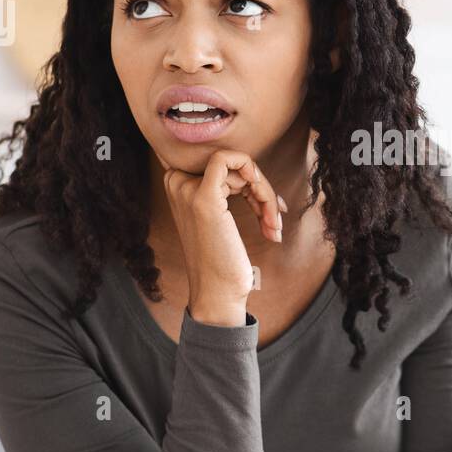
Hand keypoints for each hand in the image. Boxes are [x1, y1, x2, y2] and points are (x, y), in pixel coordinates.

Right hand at [158, 149, 285, 326]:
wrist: (218, 292)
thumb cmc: (223, 260)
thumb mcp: (222, 217)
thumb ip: (228, 189)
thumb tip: (253, 169)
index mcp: (178, 185)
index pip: (222, 163)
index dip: (248, 181)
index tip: (264, 207)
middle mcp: (176, 183)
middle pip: (233, 164)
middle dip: (261, 189)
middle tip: (275, 219)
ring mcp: (187, 189)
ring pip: (240, 166)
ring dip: (266, 194)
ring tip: (274, 225)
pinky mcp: (204, 197)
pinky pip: (231, 159)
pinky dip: (258, 179)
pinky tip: (268, 206)